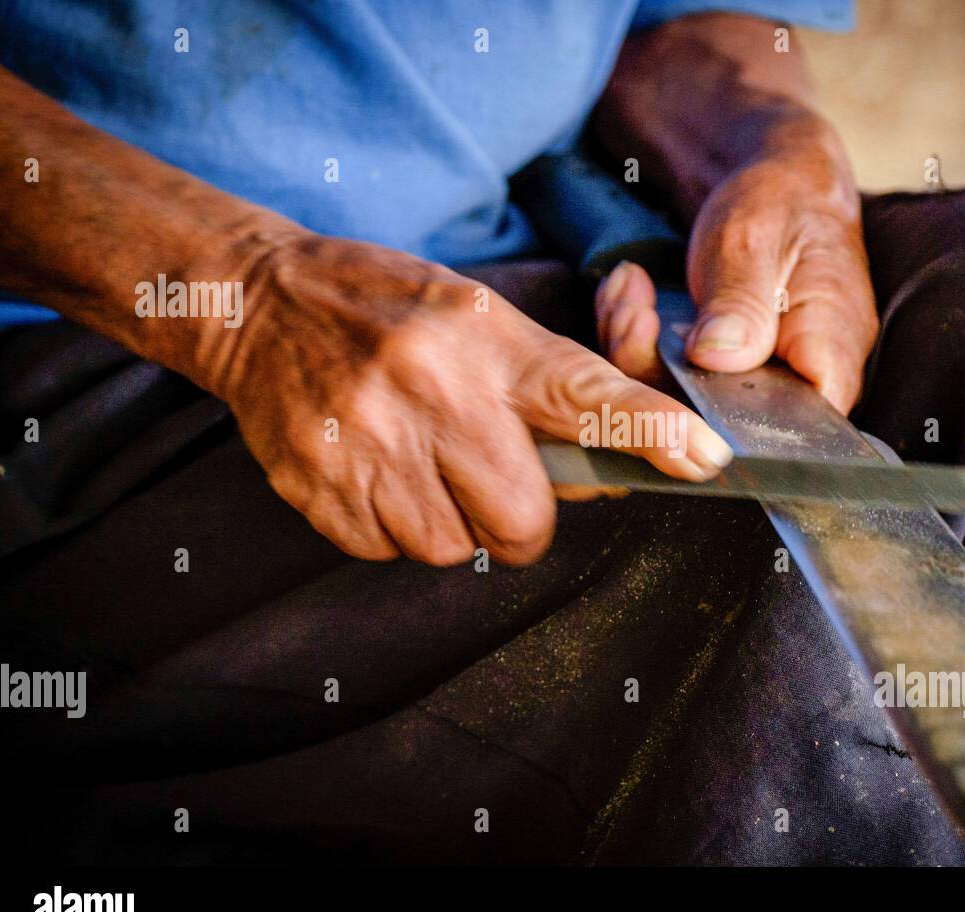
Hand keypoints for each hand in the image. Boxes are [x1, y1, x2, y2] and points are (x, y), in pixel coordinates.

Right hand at [216, 233, 732, 563]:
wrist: (256, 306)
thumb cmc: (385, 309)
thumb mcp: (475, 317)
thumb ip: (542, 389)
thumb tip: (602, 472)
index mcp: (481, 341)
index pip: (585, 390)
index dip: (652, 430)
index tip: (707, 458)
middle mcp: (430, 392)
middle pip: (523, 519)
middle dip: (523, 519)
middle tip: (494, 479)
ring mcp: (370, 446)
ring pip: (456, 548)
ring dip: (454, 524)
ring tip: (421, 464)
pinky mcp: (320, 489)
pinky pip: (393, 552)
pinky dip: (397, 528)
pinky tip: (378, 473)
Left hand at [596, 136, 879, 415]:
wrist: (774, 179)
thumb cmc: (778, 201)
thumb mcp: (752, 241)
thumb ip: (741, 303)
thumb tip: (722, 359)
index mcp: (831, 349)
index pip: (802, 428)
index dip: (739, 429)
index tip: (679, 385)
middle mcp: (802, 377)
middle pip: (732, 421)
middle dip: (664, 376)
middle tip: (631, 315)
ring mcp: (762, 377)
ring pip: (693, 402)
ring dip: (643, 354)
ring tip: (625, 293)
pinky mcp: (727, 372)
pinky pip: (681, 379)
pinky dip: (644, 343)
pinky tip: (627, 297)